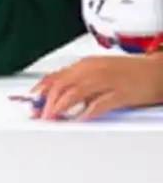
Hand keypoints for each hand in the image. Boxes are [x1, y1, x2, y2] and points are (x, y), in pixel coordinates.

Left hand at [31, 55, 162, 120]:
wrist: (157, 71)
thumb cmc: (128, 72)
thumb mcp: (97, 72)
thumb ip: (78, 82)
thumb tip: (56, 94)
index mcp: (85, 65)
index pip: (56, 76)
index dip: (41, 91)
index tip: (31, 102)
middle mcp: (93, 70)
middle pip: (62, 85)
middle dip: (47, 101)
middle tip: (40, 114)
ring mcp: (107, 81)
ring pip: (76, 92)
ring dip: (61, 106)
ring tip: (52, 118)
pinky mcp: (121, 93)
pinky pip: (101, 102)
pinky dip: (87, 111)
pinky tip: (79, 118)